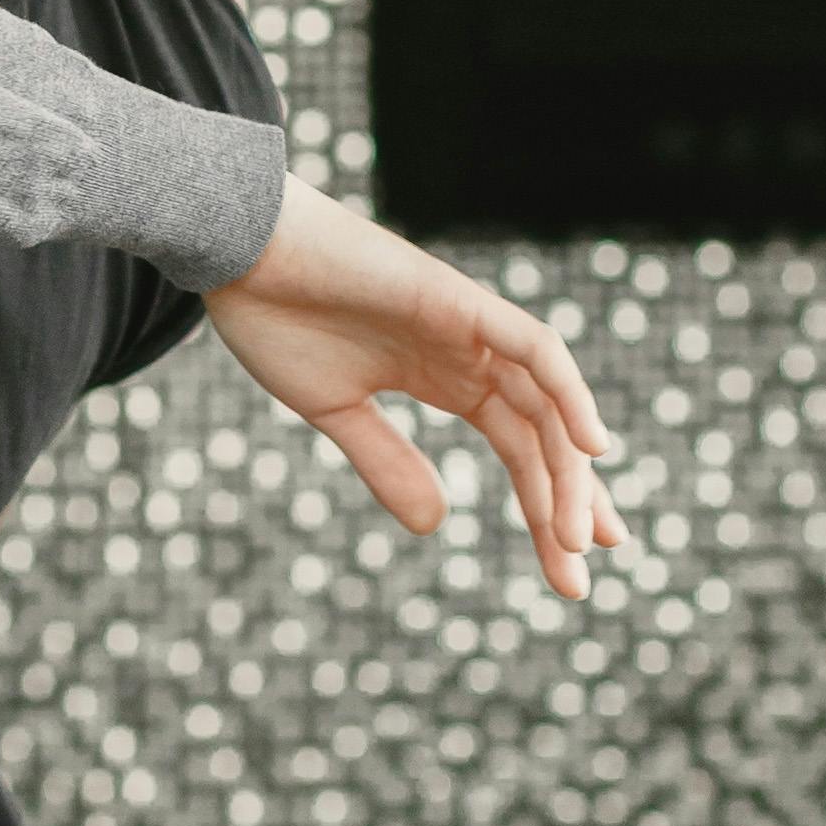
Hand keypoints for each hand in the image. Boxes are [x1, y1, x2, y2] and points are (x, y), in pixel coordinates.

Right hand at [207, 178, 620, 600]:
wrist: (234, 250)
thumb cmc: (274, 318)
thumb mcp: (335, 412)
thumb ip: (387, 462)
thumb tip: (437, 526)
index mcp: (445, 378)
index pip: (519, 447)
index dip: (546, 506)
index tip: (568, 570)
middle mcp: (471, 353)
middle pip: (542, 435)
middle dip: (568, 504)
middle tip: (580, 575)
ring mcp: (469, 325)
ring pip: (545, 403)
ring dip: (568, 470)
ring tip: (579, 537)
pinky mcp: (457, 300)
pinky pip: (532, 348)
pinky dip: (568, 392)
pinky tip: (591, 446)